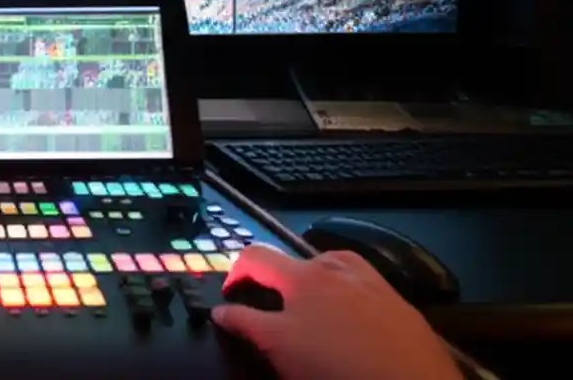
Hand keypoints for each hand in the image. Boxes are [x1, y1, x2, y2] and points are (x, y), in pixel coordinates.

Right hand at [212, 244, 460, 379]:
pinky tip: (354, 334)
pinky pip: (364, 293)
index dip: (235, 273)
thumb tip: (222, 310)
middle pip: (296, 262)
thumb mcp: (279, 348)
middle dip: (278, 284)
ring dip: (316, 289)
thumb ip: (245, 324)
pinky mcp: (400, 306)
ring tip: (315, 321)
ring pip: (333, 274)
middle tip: (274, 316)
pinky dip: (349, 304)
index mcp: (304, 274)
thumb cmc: (336, 367)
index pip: (256, 255)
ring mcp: (374, 284)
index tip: (231, 296)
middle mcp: (339, 268)